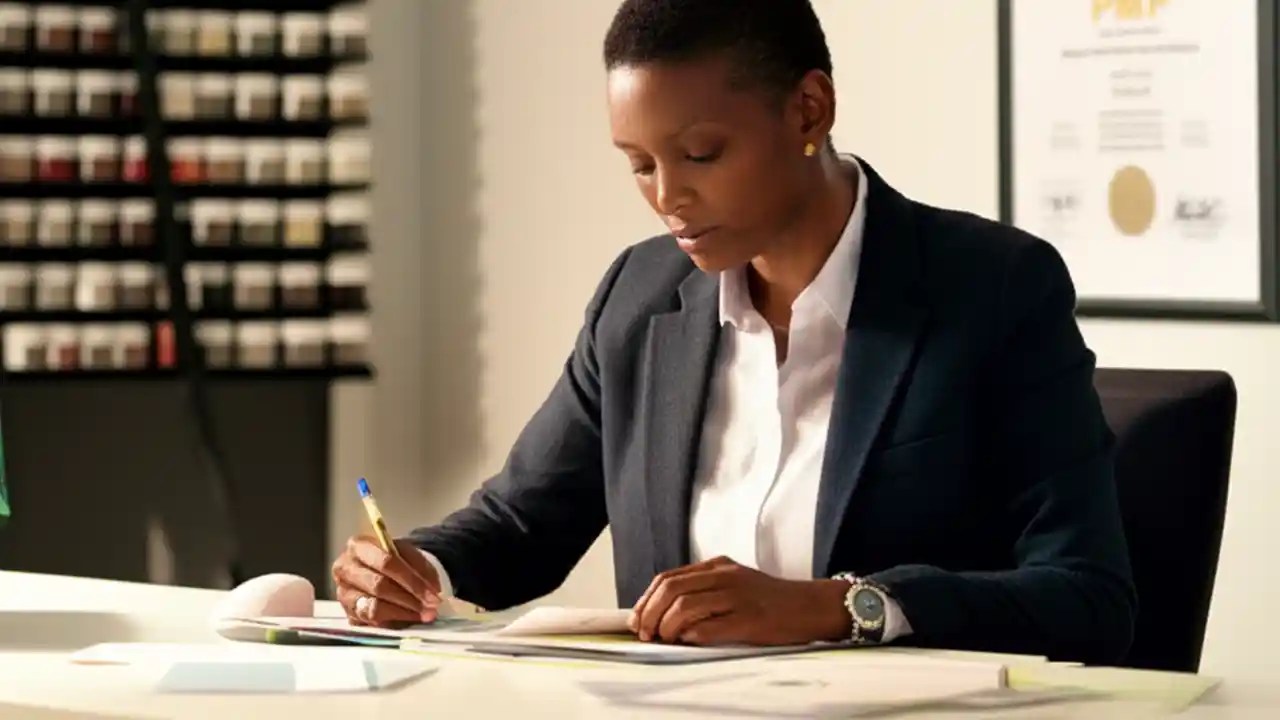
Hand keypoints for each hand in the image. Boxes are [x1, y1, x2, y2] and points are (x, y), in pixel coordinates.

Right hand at [331, 536, 441, 627]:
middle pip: (379, 585)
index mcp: (358, 546)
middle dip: (410, 598)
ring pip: (374, 606)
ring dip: (404, 612)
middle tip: (431, 606)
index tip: (433, 592)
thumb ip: (420, 568)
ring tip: (424, 614)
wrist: (378, 571)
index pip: (386, 562)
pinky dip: (393, 620)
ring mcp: (343, 593)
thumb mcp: (407, 554)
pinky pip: (371, 621)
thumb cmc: (393, 560)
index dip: (412, 579)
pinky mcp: (348, 613)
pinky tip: (409, 618)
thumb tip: (433, 589)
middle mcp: (345, 569)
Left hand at [628, 556, 850, 645]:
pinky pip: (709, 626)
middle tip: (645, 633)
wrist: (811, 606)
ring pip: (685, 605)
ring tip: (665, 639)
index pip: (668, 578)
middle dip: (650, 613)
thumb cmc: (771, 600)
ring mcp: (737, 596)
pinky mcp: (749, 619)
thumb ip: (704, 591)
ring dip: (666, 626)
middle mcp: (725, 576)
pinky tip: (687, 641)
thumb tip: (664, 614)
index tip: (636, 619)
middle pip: (671, 589)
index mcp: (718, 566)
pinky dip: (691, 636)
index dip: (646, 600)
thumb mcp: (735, 583)